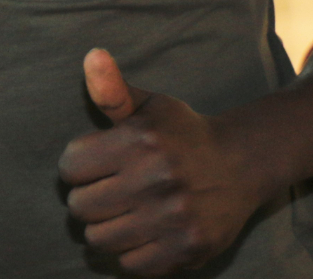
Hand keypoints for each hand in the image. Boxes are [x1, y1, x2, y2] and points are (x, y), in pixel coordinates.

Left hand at [59, 49, 267, 276]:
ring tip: (120, 215)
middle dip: (86, 199)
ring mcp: (173, 217)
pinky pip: (132, 265)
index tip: (92, 167)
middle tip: (106, 193)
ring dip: (104, 229)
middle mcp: (156, 179)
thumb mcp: (149, 106)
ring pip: (100, 239)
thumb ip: (112, 90)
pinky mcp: (189, 248)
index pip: (70, 167)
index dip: (75, 167)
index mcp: (139, 141)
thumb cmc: (183, 133)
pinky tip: (142, 234)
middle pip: (81, 207)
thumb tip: (91, 55)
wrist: (242, 163)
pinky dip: (130, 253)